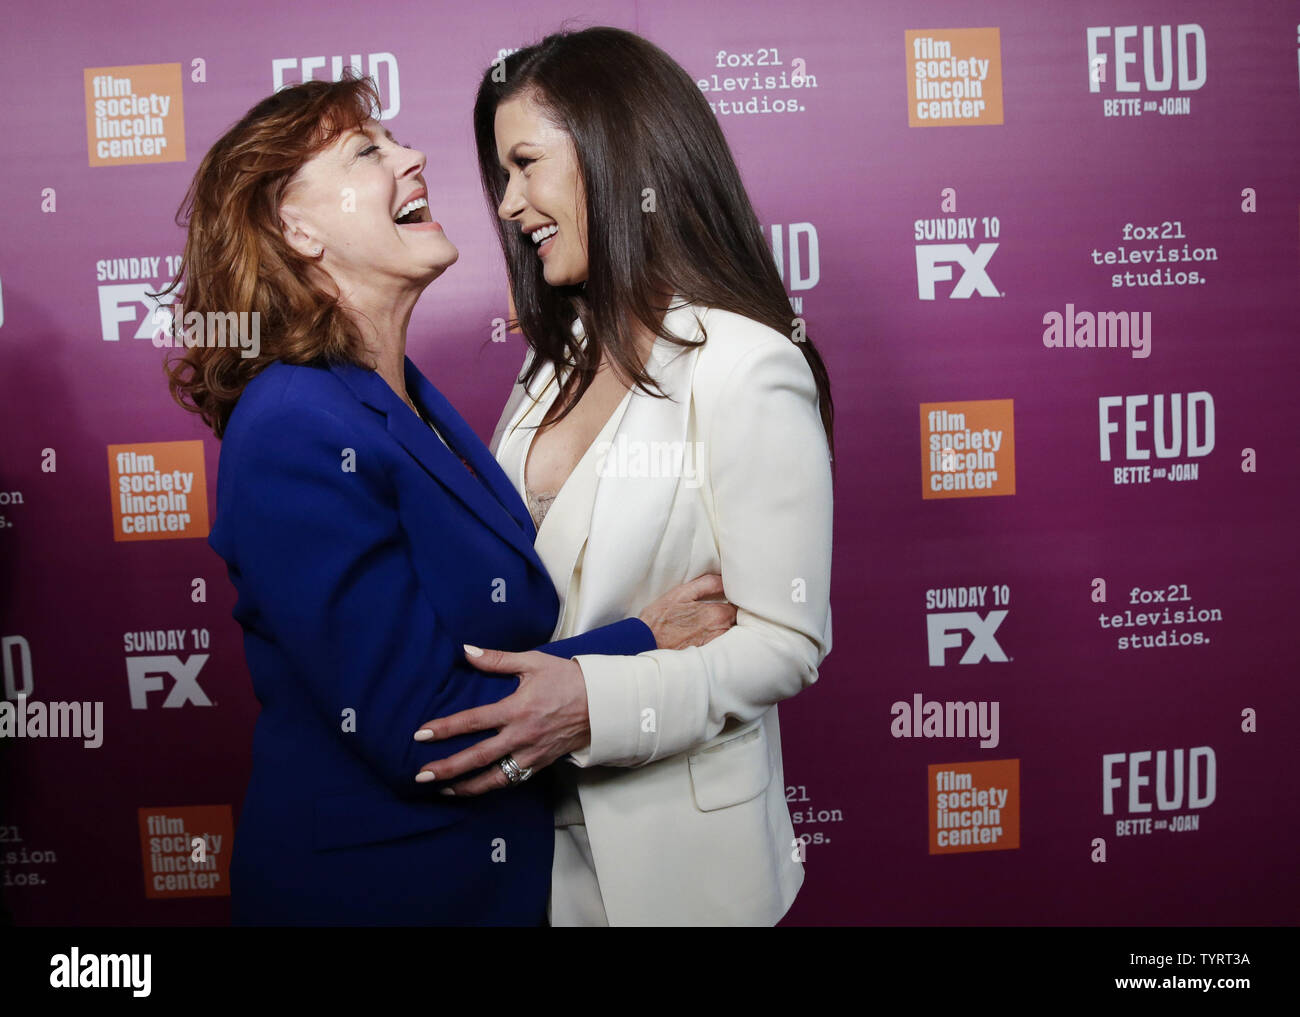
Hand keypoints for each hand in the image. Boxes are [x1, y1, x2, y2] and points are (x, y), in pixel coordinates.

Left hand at [412, 646, 589, 794]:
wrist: (603, 703)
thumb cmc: (568, 679)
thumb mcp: (534, 662)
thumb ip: (497, 659)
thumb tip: (467, 651)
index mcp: (517, 709)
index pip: (473, 722)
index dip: (445, 728)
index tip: (421, 734)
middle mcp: (522, 736)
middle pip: (477, 757)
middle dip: (447, 768)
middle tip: (420, 776)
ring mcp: (532, 754)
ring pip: (495, 778)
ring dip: (466, 787)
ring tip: (443, 791)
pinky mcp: (540, 764)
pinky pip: (512, 780)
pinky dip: (491, 787)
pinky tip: (475, 788)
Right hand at [638, 573, 736, 649]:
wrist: (643, 644)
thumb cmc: (659, 620)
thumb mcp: (681, 594)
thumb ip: (708, 584)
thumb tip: (726, 579)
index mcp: (717, 615)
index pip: (739, 608)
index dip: (734, 604)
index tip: (727, 602)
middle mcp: (720, 633)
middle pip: (737, 624)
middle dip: (732, 618)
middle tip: (715, 615)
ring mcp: (715, 649)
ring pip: (731, 638)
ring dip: (726, 631)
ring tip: (708, 628)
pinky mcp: (708, 660)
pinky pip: (721, 650)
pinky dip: (719, 646)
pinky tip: (703, 641)